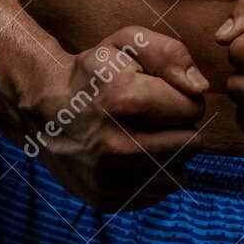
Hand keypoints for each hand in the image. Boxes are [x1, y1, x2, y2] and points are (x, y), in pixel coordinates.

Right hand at [31, 26, 208, 209]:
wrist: (43, 110)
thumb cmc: (94, 72)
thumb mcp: (127, 44)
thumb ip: (170, 53)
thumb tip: (199, 87)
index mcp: (125, 99)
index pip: (193, 108)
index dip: (182, 97)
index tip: (161, 94)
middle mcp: (117, 143)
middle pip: (192, 143)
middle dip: (180, 126)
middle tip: (154, 116)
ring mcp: (110, 176)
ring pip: (181, 172)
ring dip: (170, 153)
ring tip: (143, 134)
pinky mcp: (108, 200)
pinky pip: (161, 192)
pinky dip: (155, 175)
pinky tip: (133, 155)